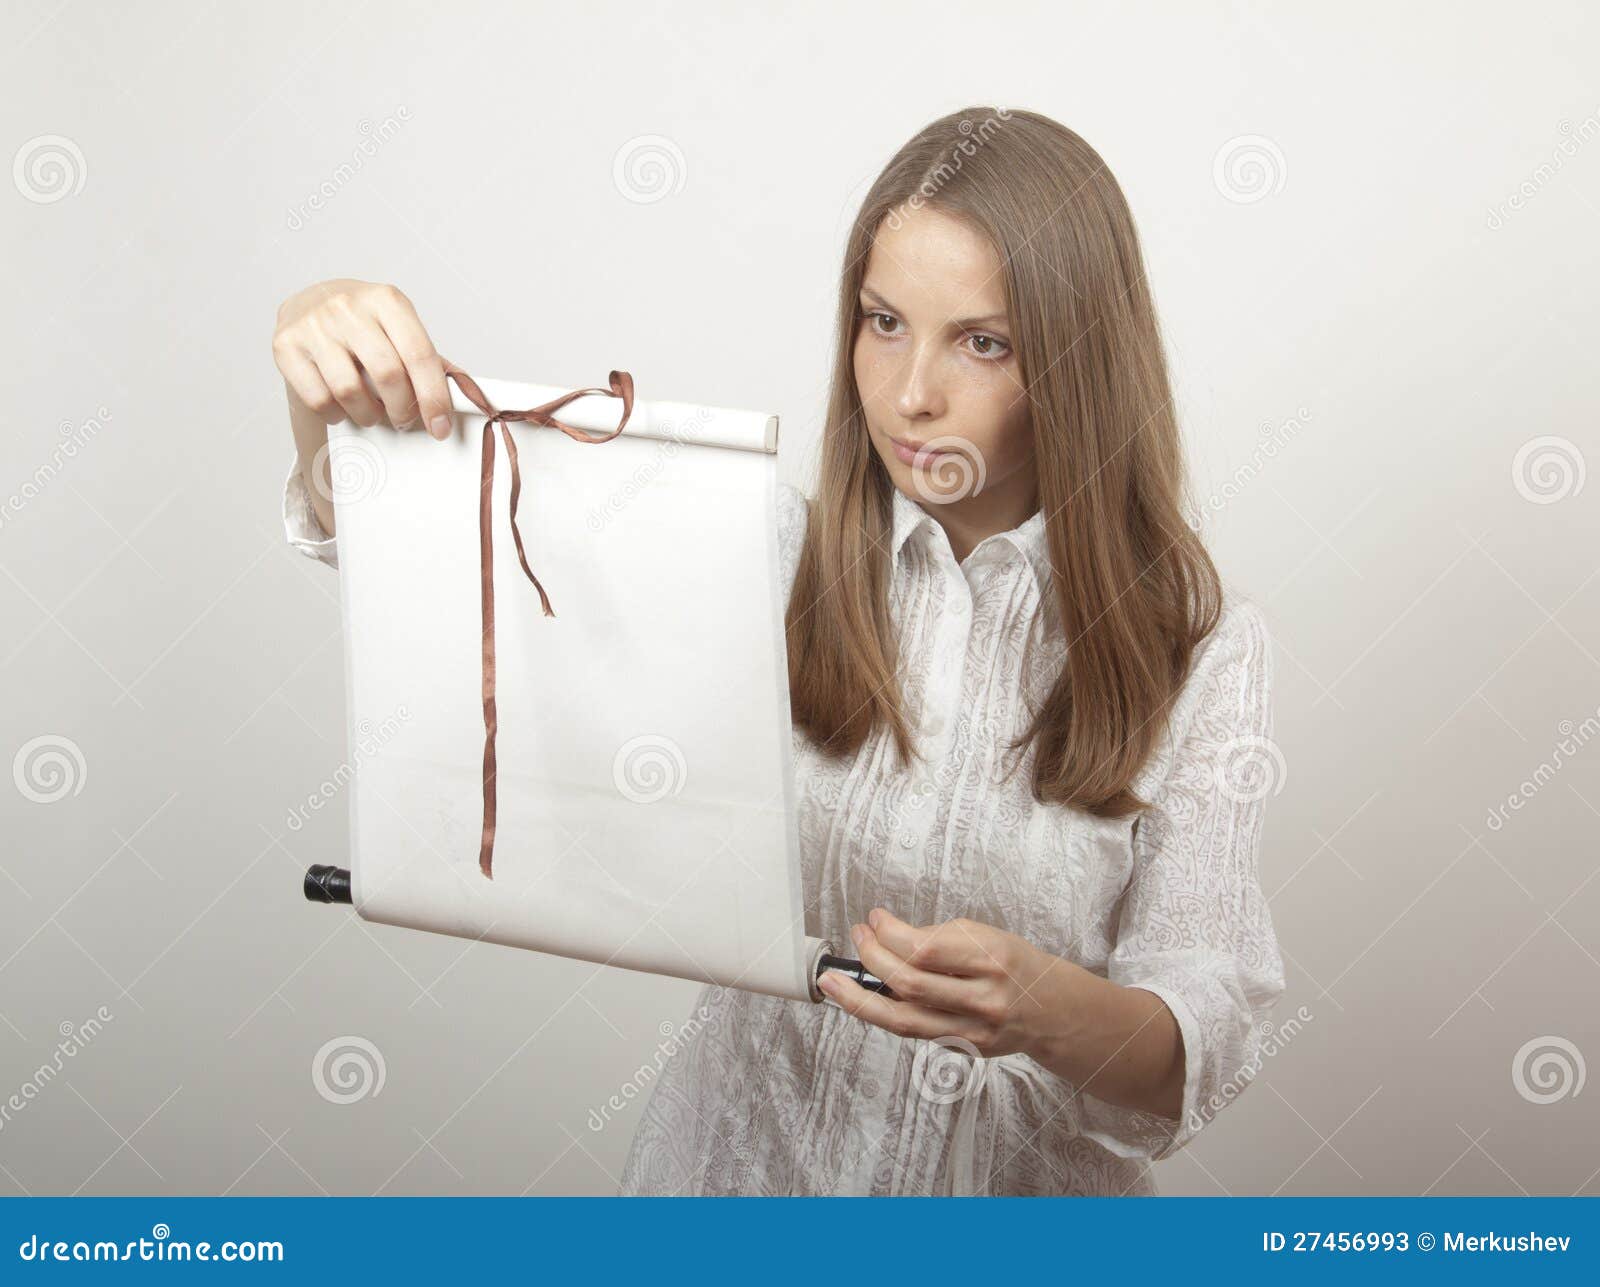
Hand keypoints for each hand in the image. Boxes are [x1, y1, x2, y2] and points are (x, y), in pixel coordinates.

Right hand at [272, 278, 454, 439]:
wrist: (310, 303)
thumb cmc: (362, 322)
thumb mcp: (398, 327)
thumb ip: (427, 359)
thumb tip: (465, 393)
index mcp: (386, 300)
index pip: (419, 355)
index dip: (433, 398)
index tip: (440, 426)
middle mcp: (348, 307)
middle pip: (388, 375)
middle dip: (403, 410)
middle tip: (404, 419)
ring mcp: (314, 325)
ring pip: (350, 391)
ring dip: (369, 415)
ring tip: (373, 413)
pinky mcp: (286, 345)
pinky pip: (319, 399)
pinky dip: (337, 414)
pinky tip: (343, 406)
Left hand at [817, 907, 1085, 1059]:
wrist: (1050, 1009)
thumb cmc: (1014, 964)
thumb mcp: (985, 935)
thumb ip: (939, 939)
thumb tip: (889, 937)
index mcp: (990, 959)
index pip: (925, 949)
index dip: (890, 934)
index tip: (874, 919)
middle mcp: (982, 999)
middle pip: (909, 984)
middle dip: (872, 959)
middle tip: (857, 939)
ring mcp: (972, 1030)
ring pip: (903, 1020)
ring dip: (859, 1000)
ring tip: (833, 982)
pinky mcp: (962, 1049)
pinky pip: (913, 1032)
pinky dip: (884, 1014)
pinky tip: (866, 1000)